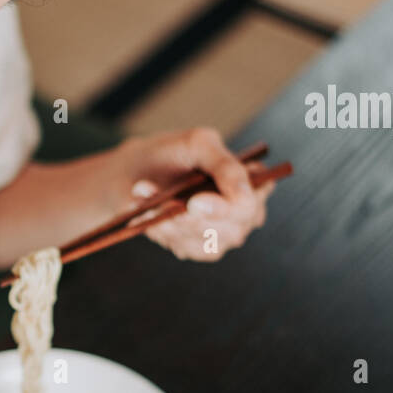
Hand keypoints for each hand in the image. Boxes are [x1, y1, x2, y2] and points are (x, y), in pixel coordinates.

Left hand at [114, 126, 273, 260]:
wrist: (139, 170)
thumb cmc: (174, 153)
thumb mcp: (199, 144)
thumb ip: (224, 164)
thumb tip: (243, 192)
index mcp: (254, 185)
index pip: (250, 204)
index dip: (226, 207)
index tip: (194, 203)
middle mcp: (243, 216)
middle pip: (229, 230)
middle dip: (191, 218)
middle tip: (163, 203)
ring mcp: (221, 236)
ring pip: (201, 240)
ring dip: (169, 221)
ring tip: (146, 199)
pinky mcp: (194, 247)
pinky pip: (181, 245)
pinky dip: (158, 228)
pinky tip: (142, 214)